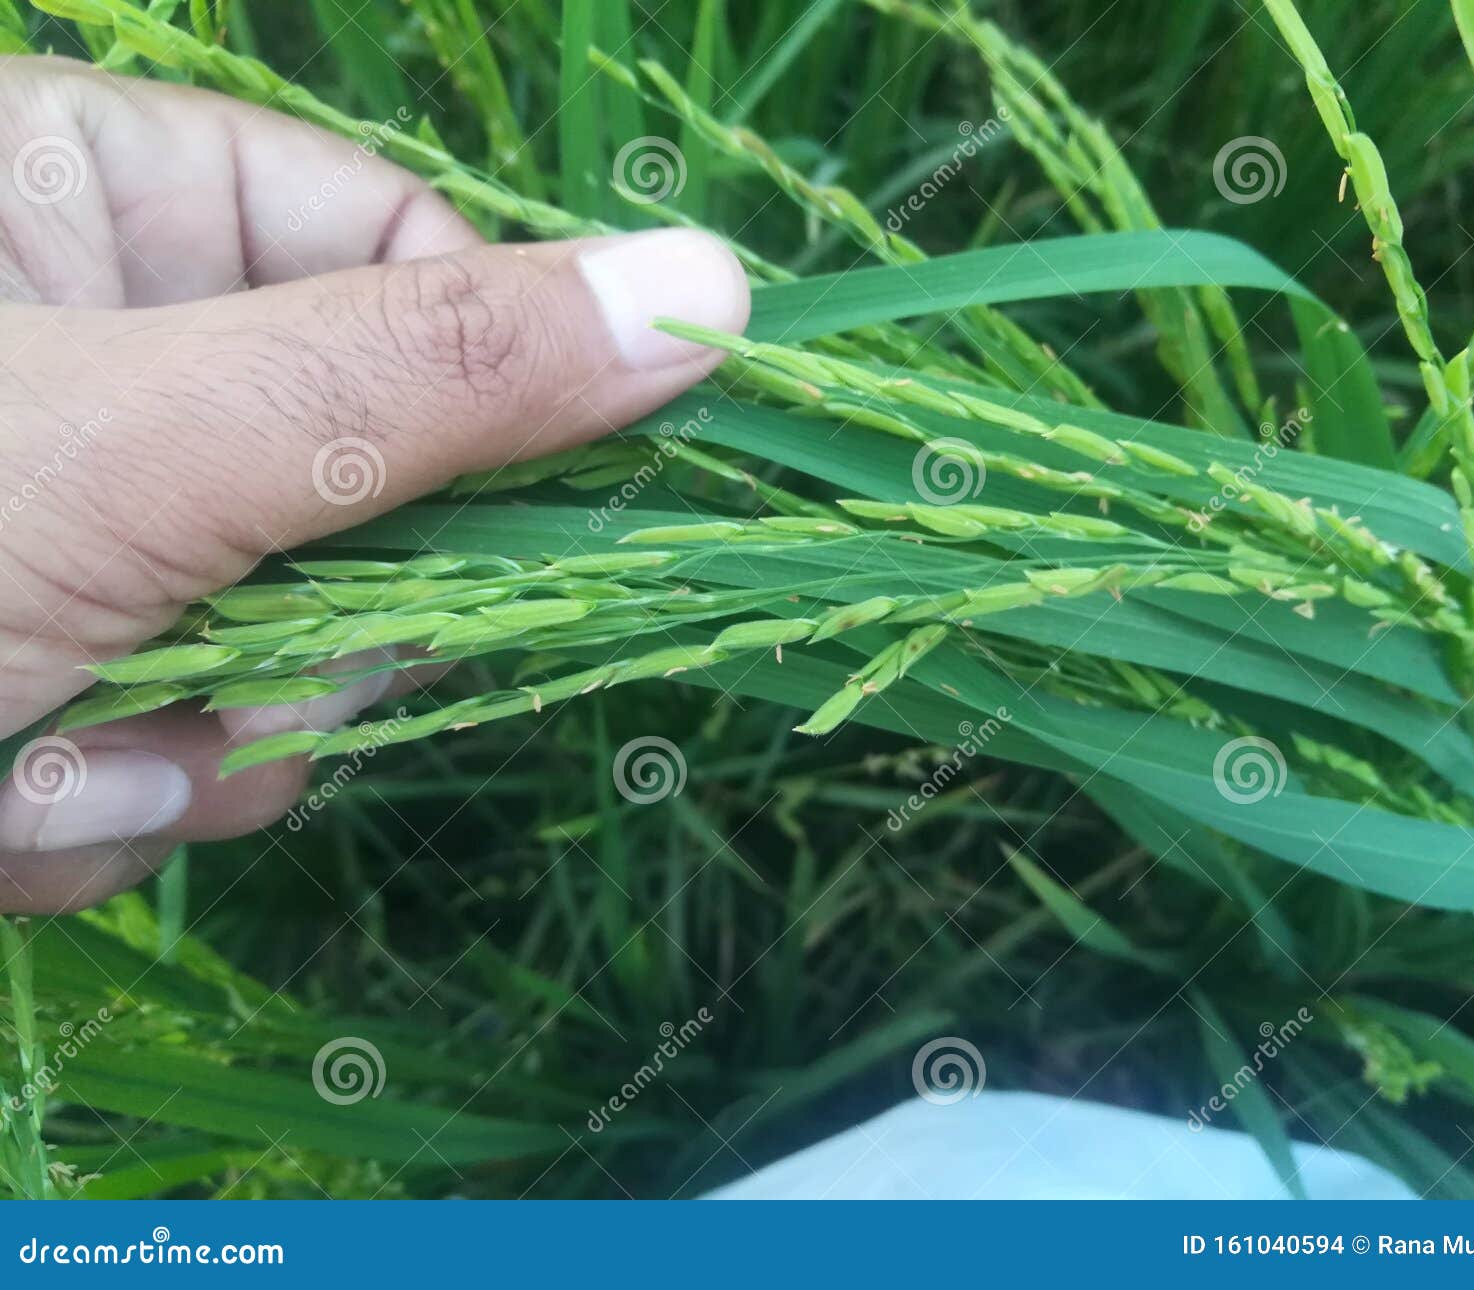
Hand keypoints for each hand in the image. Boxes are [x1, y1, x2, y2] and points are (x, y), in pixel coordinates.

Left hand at [0, 56, 749, 911]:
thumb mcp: (150, 442)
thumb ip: (440, 375)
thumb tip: (711, 299)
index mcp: (94, 203)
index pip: (402, 256)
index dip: (487, 385)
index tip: (539, 498)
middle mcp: (89, 353)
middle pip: (358, 481)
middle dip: (310, 621)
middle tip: (224, 661)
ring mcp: (70, 523)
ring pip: (273, 645)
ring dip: (201, 741)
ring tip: (43, 759)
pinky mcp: (38, 668)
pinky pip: (173, 744)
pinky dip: (110, 807)